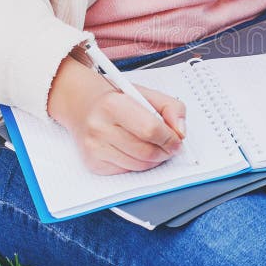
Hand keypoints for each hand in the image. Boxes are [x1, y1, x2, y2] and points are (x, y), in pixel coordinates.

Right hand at [48, 55, 185, 174]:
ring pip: (138, 166)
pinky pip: (127, 171)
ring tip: (155, 147)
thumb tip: (181, 132)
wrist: (84, 107)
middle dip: (165, 152)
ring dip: (154, 160)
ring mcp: (94, 148)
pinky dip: (138, 164)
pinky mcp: (93, 164)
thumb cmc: (119, 101)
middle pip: (146, 151)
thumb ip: (172, 107)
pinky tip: (136, 151)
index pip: (150, 129)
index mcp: (113, 104)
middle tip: (171, 147)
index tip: (177, 139)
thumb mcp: (147, 94)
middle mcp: (99, 127)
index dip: (170, 138)